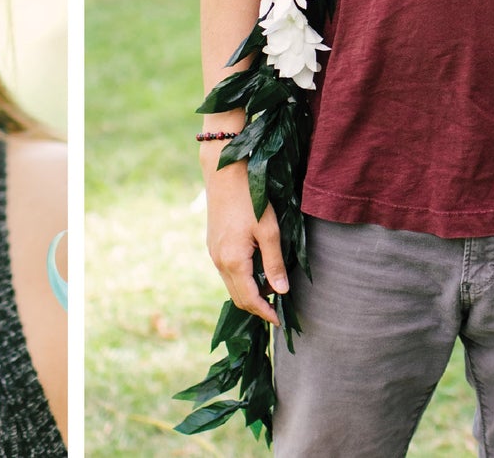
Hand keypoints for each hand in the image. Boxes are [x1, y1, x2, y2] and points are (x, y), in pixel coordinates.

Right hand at [204, 158, 287, 323]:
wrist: (224, 173)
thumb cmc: (252, 200)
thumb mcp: (269, 232)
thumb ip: (274, 264)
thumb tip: (281, 292)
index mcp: (233, 261)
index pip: (249, 299)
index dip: (265, 313)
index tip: (281, 321)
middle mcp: (218, 261)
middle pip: (237, 297)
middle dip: (257, 308)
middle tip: (278, 311)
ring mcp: (213, 253)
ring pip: (231, 285)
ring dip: (249, 293)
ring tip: (271, 291)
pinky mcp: (212, 244)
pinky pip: (226, 272)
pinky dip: (241, 280)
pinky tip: (256, 272)